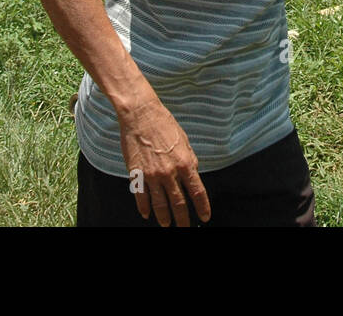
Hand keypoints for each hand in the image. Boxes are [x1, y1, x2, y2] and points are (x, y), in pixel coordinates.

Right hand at [118, 98, 210, 226]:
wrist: (141, 115)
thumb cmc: (164, 124)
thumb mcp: (185, 141)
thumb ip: (190, 160)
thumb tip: (193, 174)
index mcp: (185, 163)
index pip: (197, 192)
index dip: (202, 207)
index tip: (205, 217)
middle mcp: (170, 172)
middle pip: (178, 203)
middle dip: (183, 219)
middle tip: (185, 228)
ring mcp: (152, 175)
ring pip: (159, 204)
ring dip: (164, 218)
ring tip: (166, 225)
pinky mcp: (137, 174)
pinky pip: (141, 197)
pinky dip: (144, 208)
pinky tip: (146, 214)